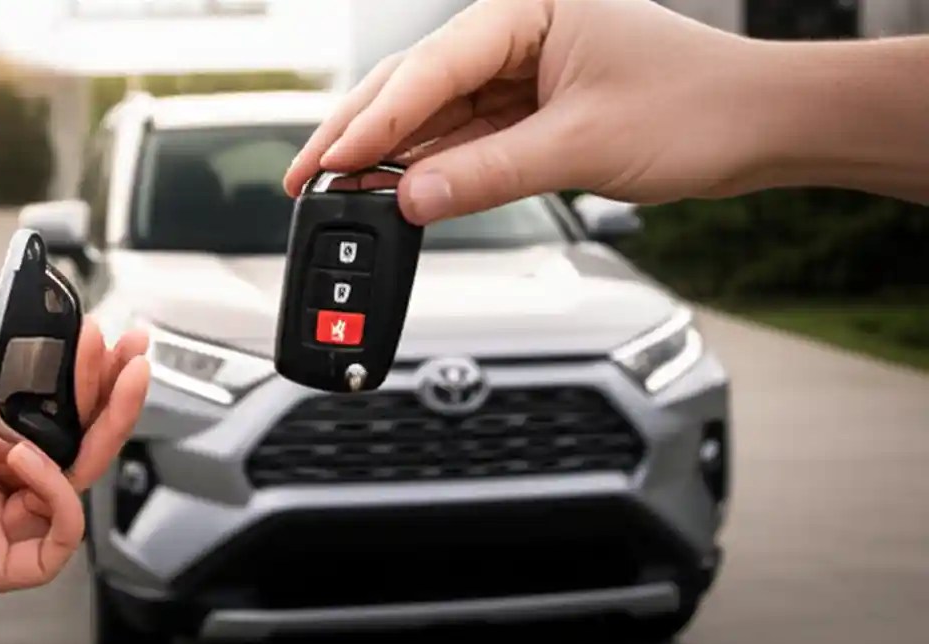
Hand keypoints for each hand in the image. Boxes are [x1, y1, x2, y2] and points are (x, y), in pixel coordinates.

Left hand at [0, 319, 149, 597]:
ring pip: (79, 489)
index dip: (98, 383)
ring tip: (51, 413)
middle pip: (84, 452)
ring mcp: (4, 527)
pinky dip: (54, 493)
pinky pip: (60, 538)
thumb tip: (51, 342)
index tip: (120, 343)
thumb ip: (5, 363)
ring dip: (79, 442)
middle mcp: (2, 486)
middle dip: (117, 405)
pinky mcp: (3, 565)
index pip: (65, 417)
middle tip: (137, 364)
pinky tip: (22, 460)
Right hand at [284, 0, 768, 223]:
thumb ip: (488, 175)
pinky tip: (392, 190)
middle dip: (358, 133)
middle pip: (416, 82)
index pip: (433, 64)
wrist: (762, 126)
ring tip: (333, 191)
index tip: (331, 164)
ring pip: (434, 113)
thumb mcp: (581, 145)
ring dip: (388, 155)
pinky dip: (429, 167)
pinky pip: (464, 137)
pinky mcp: (529, 106)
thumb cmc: (697, 107)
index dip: (376, 121)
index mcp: (529, 5)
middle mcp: (518, 29)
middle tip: (304, 178)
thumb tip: (411, 200)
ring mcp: (522, 69)